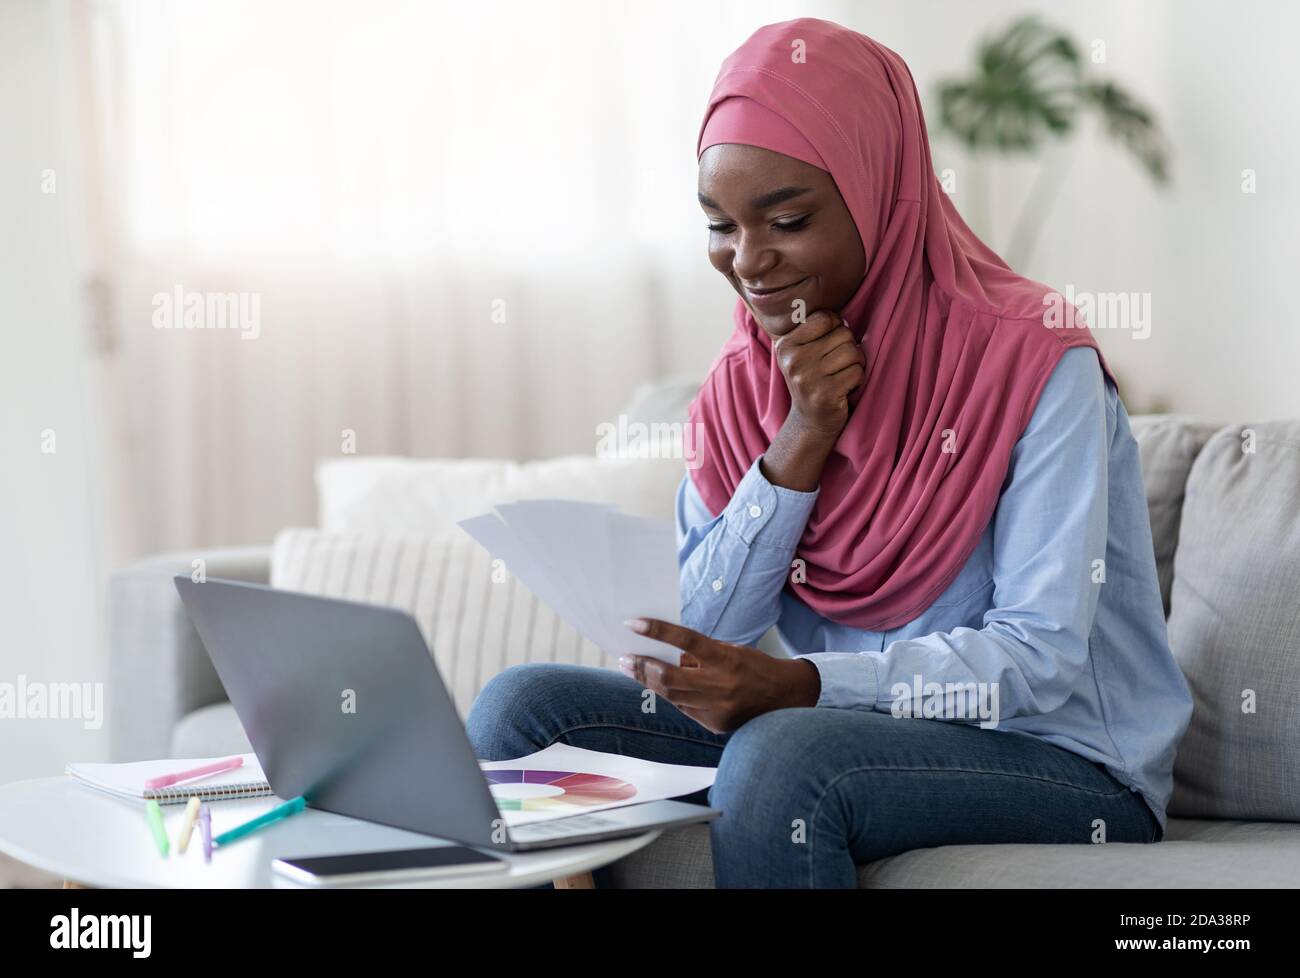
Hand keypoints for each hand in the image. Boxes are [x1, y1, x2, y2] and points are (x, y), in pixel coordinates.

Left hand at [618, 618, 820, 733]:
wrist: (786, 699)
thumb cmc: (757, 668)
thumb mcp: (732, 651)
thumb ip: (701, 654)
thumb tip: (668, 654)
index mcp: (726, 659)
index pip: (685, 641)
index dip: (657, 631)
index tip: (634, 624)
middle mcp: (720, 685)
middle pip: (669, 676)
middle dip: (641, 667)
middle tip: (624, 658)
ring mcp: (716, 708)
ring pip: (671, 695)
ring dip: (648, 682)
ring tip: (632, 669)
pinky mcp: (714, 723)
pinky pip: (684, 708)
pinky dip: (670, 696)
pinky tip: (658, 686)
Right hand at [759, 309, 865, 490]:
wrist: (809, 422)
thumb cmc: (812, 379)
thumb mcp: (801, 352)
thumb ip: (814, 330)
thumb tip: (843, 318)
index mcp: (785, 345)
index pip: (825, 318)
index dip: (837, 327)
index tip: (830, 344)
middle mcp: (793, 360)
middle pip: (843, 333)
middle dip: (848, 347)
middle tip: (838, 363)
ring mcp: (808, 378)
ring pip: (853, 351)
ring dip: (856, 363)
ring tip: (843, 374)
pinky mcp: (826, 395)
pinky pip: (858, 372)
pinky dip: (858, 379)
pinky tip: (845, 387)